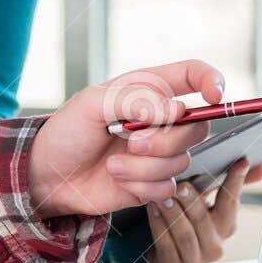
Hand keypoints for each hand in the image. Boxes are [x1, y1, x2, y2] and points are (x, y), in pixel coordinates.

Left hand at [28, 60, 222, 217]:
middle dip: (166, 139)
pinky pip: (169, 187)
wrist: (48, 175)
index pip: (193, 75)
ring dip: (144, 167)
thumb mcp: (91, 104)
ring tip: (113, 164)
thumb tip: (176, 109)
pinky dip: (142, 186)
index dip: (212, 81)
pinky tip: (117, 179)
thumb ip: (135, 100)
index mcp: (147, 91)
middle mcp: (160, 121)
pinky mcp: (154, 182)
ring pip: (181, 160)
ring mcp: (159, 153)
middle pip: (197, 126)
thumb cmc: (66, 132)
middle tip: (132, 143)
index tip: (213, 96)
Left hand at [144, 157, 261, 262]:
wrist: (164, 259)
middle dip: (192, 201)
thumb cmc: (187, 225)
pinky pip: (166, 243)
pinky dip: (158, 224)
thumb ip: (225, 185)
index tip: (240, 163)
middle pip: (204, 220)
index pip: (231, 203)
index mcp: (225, 227)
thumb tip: (261, 167)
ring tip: (163, 196)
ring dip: (173, 213)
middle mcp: (215, 245)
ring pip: (185, 233)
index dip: (236, 182)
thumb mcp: (205, 204)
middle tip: (181, 185)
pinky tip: (153, 209)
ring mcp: (195, 259)